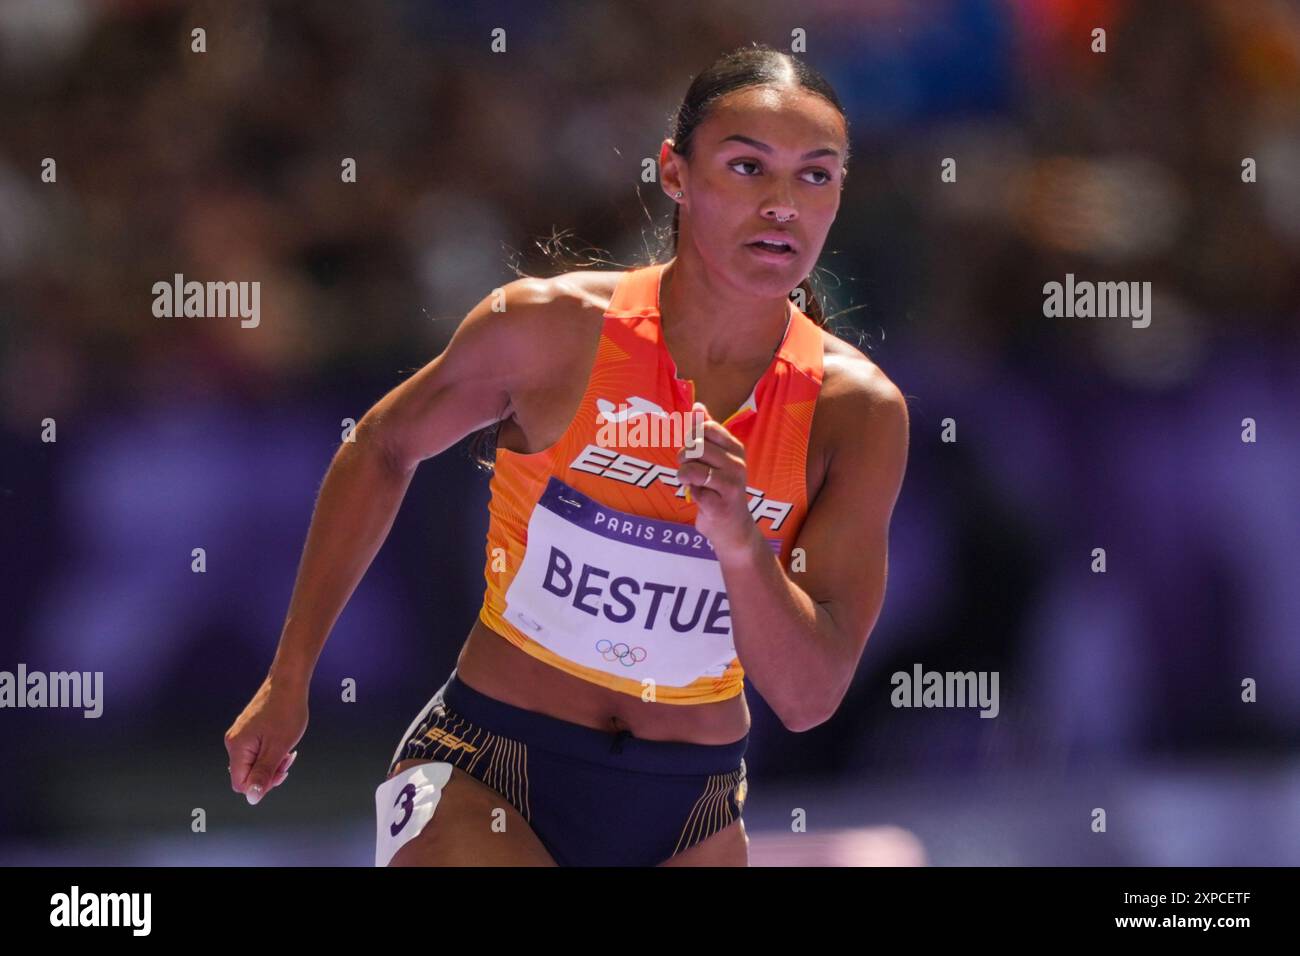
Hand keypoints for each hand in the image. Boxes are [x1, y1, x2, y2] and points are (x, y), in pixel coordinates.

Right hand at [223, 674, 308, 804]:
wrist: (289, 682)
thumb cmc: (286, 712)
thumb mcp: (278, 748)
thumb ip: (263, 774)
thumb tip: (251, 799)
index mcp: (237, 747)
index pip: (241, 784)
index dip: (261, 785)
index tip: (282, 770)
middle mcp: (234, 742)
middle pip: (247, 774)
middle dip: (270, 772)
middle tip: (288, 758)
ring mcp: (241, 735)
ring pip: (254, 762)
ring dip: (273, 761)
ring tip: (288, 749)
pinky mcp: (249, 730)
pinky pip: (257, 751)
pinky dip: (272, 751)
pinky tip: (284, 742)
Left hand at [677, 401, 763, 560]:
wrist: (734, 529)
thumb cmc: (722, 490)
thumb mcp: (718, 459)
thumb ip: (707, 432)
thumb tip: (697, 406)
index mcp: (736, 449)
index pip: (706, 428)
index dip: (692, 437)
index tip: (694, 450)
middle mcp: (737, 464)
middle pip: (695, 446)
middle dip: (684, 457)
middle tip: (690, 469)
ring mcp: (731, 485)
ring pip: (691, 468)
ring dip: (684, 476)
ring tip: (693, 483)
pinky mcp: (720, 505)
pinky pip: (692, 490)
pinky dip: (690, 493)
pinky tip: (700, 499)